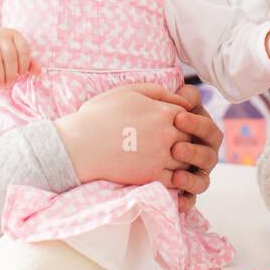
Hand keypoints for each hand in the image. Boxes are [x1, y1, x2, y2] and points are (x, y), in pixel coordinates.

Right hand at [0, 29, 40, 87]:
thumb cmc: (1, 52)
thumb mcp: (16, 54)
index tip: (20, 75)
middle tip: (8, 84)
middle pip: (9, 56)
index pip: (23, 50)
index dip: (24, 65)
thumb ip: (28, 63)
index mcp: (14, 35)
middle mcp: (1, 35)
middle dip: (10, 74)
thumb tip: (38, 72)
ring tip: (0, 85)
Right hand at [53, 82, 193, 188]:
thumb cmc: (100, 114)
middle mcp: (167, 133)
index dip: (182, 120)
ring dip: (182, 159)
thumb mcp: (128, 91)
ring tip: (169, 157)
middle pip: (191, 138)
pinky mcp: (152, 176)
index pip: (188, 115)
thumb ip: (157, 91)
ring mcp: (161, 156)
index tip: (172, 124)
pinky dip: (175, 177)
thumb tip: (180, 97)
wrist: (79, 145)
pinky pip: (176, 178)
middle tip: (174, 142)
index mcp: (163, 111)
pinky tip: (164, 172)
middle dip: (185, 140)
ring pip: (187, 160)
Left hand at [167, 84, 222, 212]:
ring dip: (191, 179)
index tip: (178, 119)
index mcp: (203, 134)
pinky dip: (185, 202)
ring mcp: (196, 175)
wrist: (139, 139)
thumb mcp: (169, 104)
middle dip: (193, 152)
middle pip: (209, 156)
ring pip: (202, 181)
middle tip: (175, 148)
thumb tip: (184, 96)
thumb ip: (181, 97)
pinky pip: (190, 201)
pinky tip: (176, 201)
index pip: (208, 130)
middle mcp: (204, 155)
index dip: (197, 124)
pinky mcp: (186, 193)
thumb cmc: (158, 118)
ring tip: (175, 176)